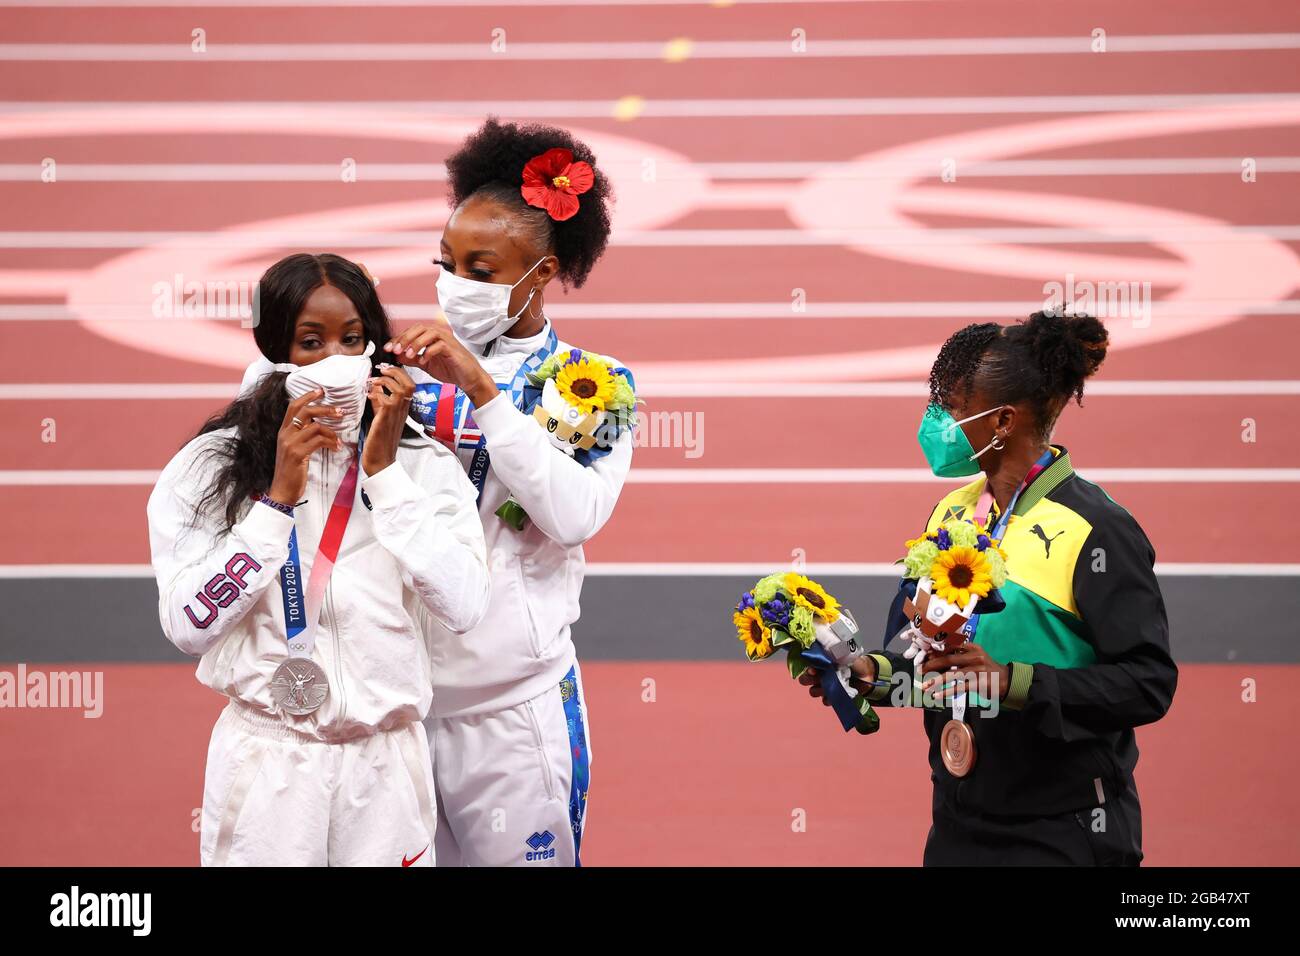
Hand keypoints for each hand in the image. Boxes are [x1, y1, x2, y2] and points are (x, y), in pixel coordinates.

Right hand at [267, 389, 342, 506]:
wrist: (282, 490)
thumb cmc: (291, 471)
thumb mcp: (294, 449)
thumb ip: (302, 436)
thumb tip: (318, 424)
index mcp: (283, 431)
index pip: (293, 406)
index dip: (307, 396)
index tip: (321, 390)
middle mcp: (285, 434)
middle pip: (304, 411)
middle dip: (324, 408)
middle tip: (340, 411)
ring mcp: (290, 444)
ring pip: (315, 427)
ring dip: (332, 432)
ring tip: (339, 440)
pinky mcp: (298, 454)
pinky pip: (319, 441)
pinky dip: (331, 443)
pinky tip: (336, 448)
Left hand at [361, 364, 415, 475]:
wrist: (380, 460)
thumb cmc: (380, 441)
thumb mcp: (381, 417)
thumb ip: (379, 402)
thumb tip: (374, 390)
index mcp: (403, 409)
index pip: (409, 385)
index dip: (399, 373)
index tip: (386, 370)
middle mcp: (402, 410)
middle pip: (409, 383)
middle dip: (395, 372)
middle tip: (382, 371)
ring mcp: (395, 414)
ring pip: (400, 389)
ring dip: (385, 381)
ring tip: (373, 382)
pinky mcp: (385, 419)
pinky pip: (386, 399)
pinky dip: (376, 393)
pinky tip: (369, 396)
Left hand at [384, 321, 497, 407]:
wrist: (468, 378)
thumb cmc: (450, 369)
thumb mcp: (425, 364)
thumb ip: (412, 358)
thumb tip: (396, 355)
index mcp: (431, 336)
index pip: (411, 331)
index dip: (398, 338)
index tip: (387, 348)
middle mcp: (439, 334)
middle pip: (418, 328)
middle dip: (404, 339)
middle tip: (395, 350)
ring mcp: (447, 340)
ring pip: (428, 333)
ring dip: (415, 343)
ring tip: (408, 355)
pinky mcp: (453, 348)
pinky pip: (439, 345)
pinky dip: (428, 352)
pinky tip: (423, 361)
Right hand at [797, 655, 878, 705]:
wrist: (867, 674)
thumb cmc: (854, 662)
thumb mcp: (845, 653)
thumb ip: (834, 652)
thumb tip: (825, 650)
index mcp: (820, 663)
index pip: (806, 665)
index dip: (806, 668)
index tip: (813, 670)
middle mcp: (819, 675)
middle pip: (804, 680)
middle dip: (809, 679)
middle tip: (819, 678)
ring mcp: (825, 686)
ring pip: (813, 691)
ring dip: (819, 690)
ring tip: (829, 687)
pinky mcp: (832, 696)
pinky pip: (825, 700)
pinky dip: (829, 699)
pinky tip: (835, 695)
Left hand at [919, 643, 1009, 701]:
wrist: (1006, 680)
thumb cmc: (986, 669)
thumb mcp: (976, 657)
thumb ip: (961, 656)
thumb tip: (937, 659)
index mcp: (973, 648)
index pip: (951, 647)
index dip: (936, 652)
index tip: (925, 657)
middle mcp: (975, 657)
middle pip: (948, 660)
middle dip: (932, 665)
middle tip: (920, 670)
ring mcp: (977, 671)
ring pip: (952, 675)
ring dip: (936, 681)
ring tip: (925, 686)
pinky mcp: (978, 684)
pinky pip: (959, 688)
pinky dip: (946, 691)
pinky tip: (937, 695)